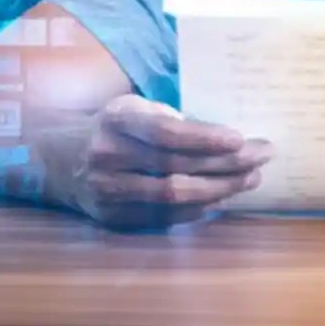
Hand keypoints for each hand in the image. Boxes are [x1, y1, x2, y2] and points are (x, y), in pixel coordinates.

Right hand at [67, 94, 271, 229]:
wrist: (62, 160)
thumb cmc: (115, 127)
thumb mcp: (136, 107)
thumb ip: (173, 119)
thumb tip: (229, 139)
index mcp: (117, 120)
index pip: (165, 133)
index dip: (205, 137)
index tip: (240, 139)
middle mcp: (108, 156)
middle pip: (176, 168)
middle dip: (226, 165)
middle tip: (262, 157)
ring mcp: (109, 191)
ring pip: (174, 197)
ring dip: (220, 189)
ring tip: (251, 178)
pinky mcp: (115, 218)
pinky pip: (166, 216)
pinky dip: (200, 207)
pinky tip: (224, 196)